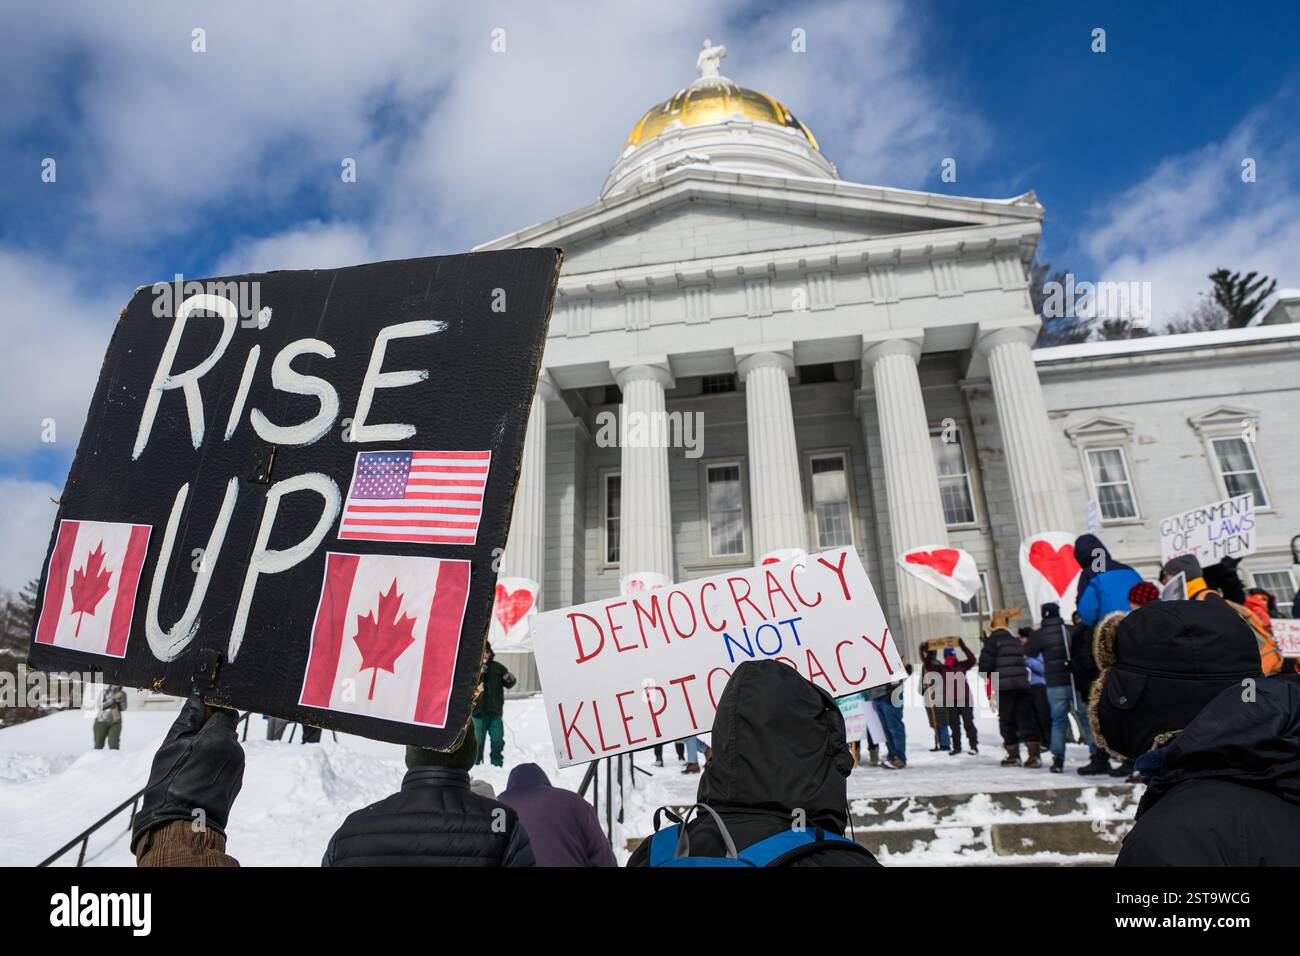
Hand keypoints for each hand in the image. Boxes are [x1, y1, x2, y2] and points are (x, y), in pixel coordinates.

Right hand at [131, 694, 244, 852]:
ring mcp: (239, 766)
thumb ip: (189, 719)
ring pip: (226, 747)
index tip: (197, 716)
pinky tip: (198, 776)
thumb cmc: (170, 784)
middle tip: (186, 745)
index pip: (225, 710)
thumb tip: (198, 698)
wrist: (181, 825)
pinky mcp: (237, 780)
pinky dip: (215, 764)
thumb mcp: (172, 746)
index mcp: (220, 737)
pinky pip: (227, 763)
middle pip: (225, 729)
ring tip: (189, 765)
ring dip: (211, 748)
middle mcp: (235, 749)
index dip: (211, 710)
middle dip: (209, 732)